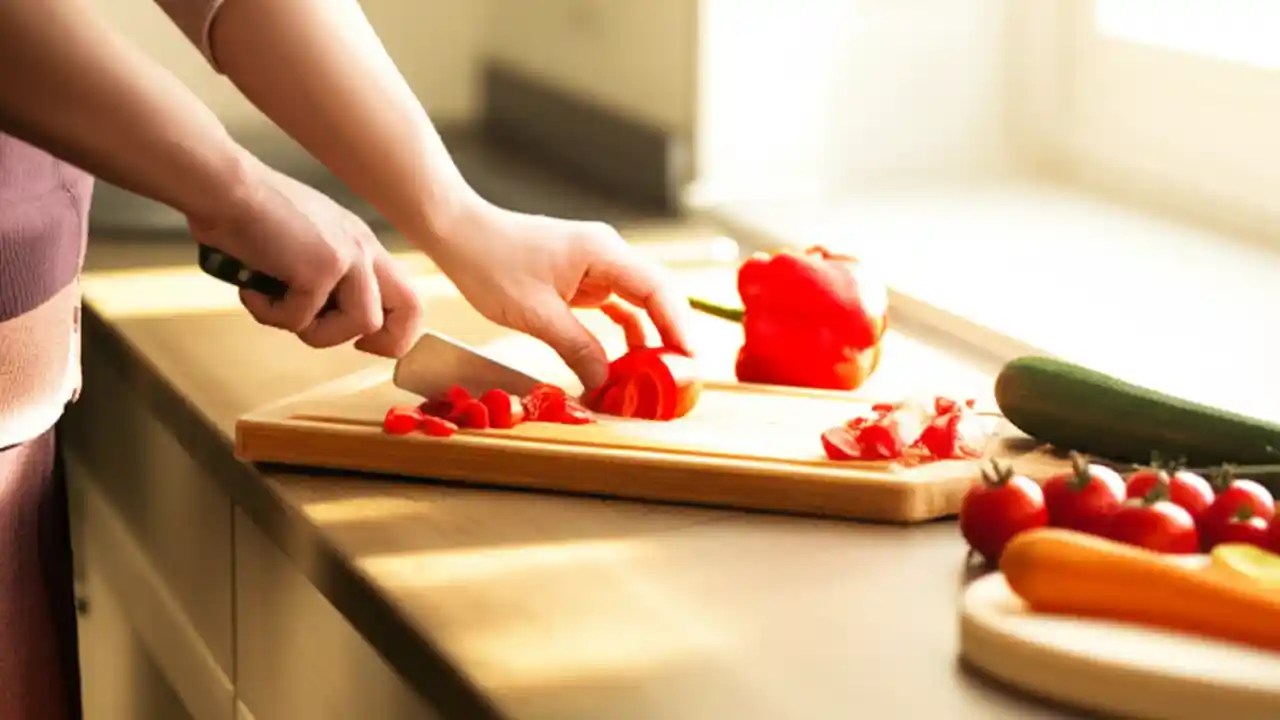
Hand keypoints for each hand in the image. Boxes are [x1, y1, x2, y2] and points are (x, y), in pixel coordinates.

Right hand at [189, 158, 420, 356]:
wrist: (223, 186)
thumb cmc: (249, 215)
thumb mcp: (304, 243)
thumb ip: (324, 274)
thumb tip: (322, 319)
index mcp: (361, 244)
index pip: (407, 294)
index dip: (394, 330)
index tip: (364, 344)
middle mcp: (363, 249)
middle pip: (410, 309)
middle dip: (388, 342)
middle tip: (359, 349)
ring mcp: (348, 257)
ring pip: (358, 325)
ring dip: (311, 329)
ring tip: (275, 304)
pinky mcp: (321, 268)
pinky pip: (301, 319)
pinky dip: (269, 313)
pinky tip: (250, 286)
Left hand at [426, 201, 693, 389]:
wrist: (459, 233)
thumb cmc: (492, 264)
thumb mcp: (536, 314)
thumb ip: (577, 347)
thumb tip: (606, 382)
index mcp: (604, 252)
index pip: (658, 290)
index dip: (679, 326)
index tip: (690, 361)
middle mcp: (608, 254)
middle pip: (657, 295)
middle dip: (672, 335)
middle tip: (682, 376)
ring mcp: (597, 265)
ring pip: (638, 303)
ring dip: (649, 337)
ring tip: (658, 376)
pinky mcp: (582, 277)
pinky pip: (615, 306)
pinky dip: (624, 332)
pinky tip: (628, 360)